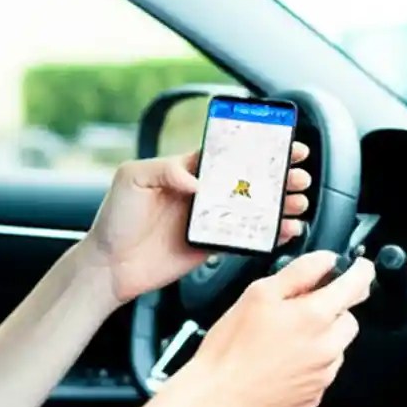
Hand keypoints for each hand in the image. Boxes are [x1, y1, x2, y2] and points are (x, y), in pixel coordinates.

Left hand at [76, 143, 311, 305]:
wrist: (108, 265)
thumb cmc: (113, 219)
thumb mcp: (131, 179)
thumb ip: (165, 169)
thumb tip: (197, 178)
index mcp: (184, 170)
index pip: (225, 152)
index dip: (253, 146)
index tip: (279, 141)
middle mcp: (200, 193)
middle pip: (247, 179)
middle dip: (276, 174)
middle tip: (298, 173)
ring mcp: (207, 219)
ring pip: (253, 208)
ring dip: (279, 203)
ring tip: (299, 199)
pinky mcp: (210, 246)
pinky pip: (245, 237)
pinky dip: (268, 234)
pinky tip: (285, 229)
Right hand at [178, 251, 374, 406]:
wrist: (219, 396)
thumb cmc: (232, 346)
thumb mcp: (259, 293)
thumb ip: (298, 273)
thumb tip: (325, 260)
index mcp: (315, 316)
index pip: (356, 286)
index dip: (360, 271)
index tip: (359, 267)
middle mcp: (327, 346)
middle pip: (349, 319)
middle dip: (333, 309)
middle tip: (300, 309)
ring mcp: (323, 374)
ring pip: (336, 347)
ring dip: (321, 337)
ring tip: (282, 339)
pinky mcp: (314, 396)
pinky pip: (322, 371)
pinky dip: (310, 363)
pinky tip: (280, 361)